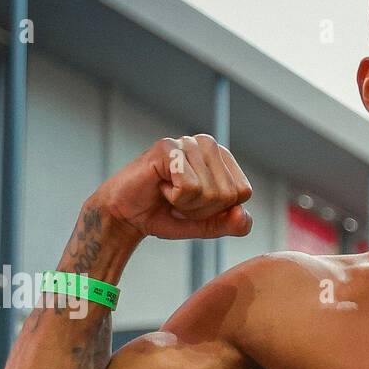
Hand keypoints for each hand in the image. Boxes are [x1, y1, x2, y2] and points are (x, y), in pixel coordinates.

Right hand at [91, 134, 252, 240]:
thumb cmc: (167, 215)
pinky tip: (160, 186)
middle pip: (228, 194)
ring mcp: (188, 142)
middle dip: (202, 209)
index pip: (242, 193)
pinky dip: (174, 197)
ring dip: (187, 204)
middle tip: (179, 201)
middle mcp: (209, 145)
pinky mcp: (168, 147)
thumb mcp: (206, 225)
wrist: (127, 215)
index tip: (196, 204)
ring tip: (169, 193)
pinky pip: (189, 187)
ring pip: (209, 191)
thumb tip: (241, 213)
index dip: (219, 210)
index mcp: (223, 159)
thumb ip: (231, 224)